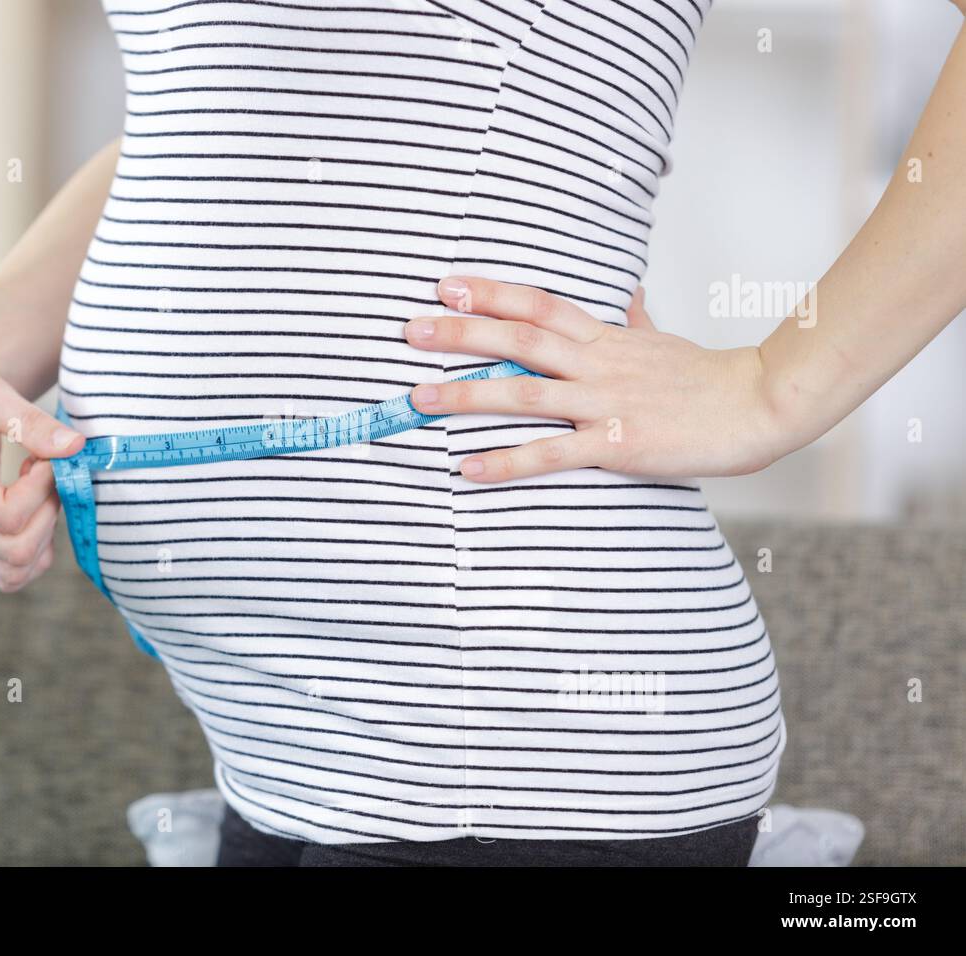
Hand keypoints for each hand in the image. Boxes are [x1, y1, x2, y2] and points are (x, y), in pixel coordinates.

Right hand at [0, 333, 83, 591]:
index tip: (46, 455)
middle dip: (48, 512)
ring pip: (15, 571)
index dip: (43, 489)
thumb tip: (75, 448)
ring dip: (45, 533)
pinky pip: (12, 572)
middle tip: (48, 471)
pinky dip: (37, 546)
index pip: (9, 516)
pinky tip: (33, 503)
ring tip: (38, 488)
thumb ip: (29, 421)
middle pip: (16, 551)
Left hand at [406, 277, 788, 482]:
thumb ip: (638, 320)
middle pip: (520, 338)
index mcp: (605, 337)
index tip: (447, 283)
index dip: (491, 292)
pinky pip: (552, 453)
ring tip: (420, 398)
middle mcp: (597, 363)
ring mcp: (605, 401)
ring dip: (469, 394)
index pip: (539, 304)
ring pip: (525, 392)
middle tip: (411, 330)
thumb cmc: (708, 378)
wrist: (757, 405)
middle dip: (461, 333)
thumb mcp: (664, 341)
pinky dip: (508, 460)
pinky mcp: (616, 442)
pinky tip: (470, 466)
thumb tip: (630, 294)